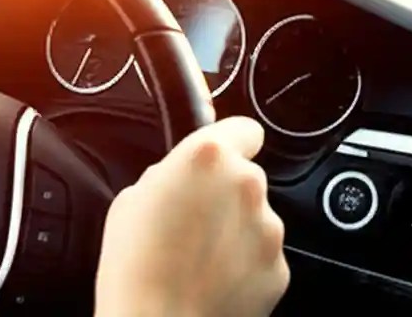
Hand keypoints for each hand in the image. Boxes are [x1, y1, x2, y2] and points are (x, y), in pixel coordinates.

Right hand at [95, 117, 289, 316]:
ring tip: (199, 259)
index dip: (232, 143)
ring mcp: (268, 228)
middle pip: (246, 178)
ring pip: (255, 219)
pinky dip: (245, 266)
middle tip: (193, 222)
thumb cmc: (134, 267)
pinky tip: (214, 281)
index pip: (245, 129)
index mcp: (208, 157)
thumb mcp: (132, 198)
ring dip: (235, 231)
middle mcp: (247, 185)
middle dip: (226, 195)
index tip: (221, 159)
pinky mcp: (279, 268)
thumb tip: (182, 181)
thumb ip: (170, 176)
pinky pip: (262, 256)